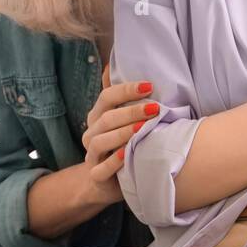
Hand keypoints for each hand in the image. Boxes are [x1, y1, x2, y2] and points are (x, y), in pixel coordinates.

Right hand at [80, 63, 156, 204]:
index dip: (127, 90)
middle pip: (106, 118)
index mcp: (98, 116)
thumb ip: (122, 97)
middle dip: (131, 111)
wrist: (109, 181)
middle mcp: (92, 133)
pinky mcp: (96, 176)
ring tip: (144, 128)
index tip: (150, 86)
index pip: (107, 97)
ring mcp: (91, 155)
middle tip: (155, 108)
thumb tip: (113, 65)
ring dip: (123, 133)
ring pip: (101, 141)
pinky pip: (101, 169)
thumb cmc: (123, 143)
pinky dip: (114, 161)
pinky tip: (127, 154)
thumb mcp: (124, 120)